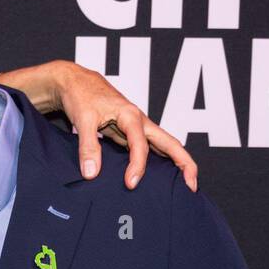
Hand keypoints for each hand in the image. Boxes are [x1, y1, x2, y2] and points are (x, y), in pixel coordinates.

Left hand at [51, 61, 197, 191]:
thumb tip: (91, 173)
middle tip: (191, 186)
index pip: (140, 145)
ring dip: (175, 164)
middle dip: (184, 164)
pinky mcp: (130, 135)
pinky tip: (159, 178)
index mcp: (131, 115)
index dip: (137, 166)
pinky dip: (158, 163)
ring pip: (163, 147)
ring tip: (184, 186)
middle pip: (170, 143)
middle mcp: (140, 122)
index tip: (130, 184)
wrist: (77, 82)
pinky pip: (150, 150)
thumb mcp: (82, 120)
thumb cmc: (81, 96)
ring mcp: (137, 129)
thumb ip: (88, 147)